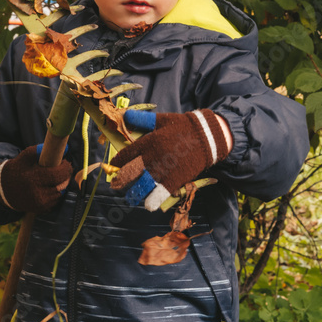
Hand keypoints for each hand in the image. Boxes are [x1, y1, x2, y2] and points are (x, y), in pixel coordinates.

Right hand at [0, 144, 71, 212]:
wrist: (3, 190)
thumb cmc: (17, 170)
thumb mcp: (25, 157)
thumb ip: (41, 150)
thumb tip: (66, 149)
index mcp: (33, 178)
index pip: (58, 174)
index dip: (65, 168)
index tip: (64, 162)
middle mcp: (37, 193)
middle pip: (62, 185)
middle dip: (65, 176)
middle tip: (62, 169)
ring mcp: (39, 204)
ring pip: (60, 193)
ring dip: (61, 185)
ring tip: (54, 178)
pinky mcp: (40, 210)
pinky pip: (56, 201)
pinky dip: (55, 193)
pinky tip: (48, 187)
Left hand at [110, 109, 230, 210]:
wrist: (207, 136)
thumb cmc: (183, 126)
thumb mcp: (161, 120)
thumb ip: (142, 119)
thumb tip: (124, 115)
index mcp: (148, 142)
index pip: (126, 155)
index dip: (117, 161)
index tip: (114, 165)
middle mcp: (153, 158)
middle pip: (130, 172)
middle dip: (120, 180)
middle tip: (116, 184)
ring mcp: (163, 170)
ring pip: (141, 186)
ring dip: (133, 193)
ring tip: (130, 197)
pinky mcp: (175, 180)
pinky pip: (160, 194)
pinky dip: (152, 201)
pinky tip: (148, 205)